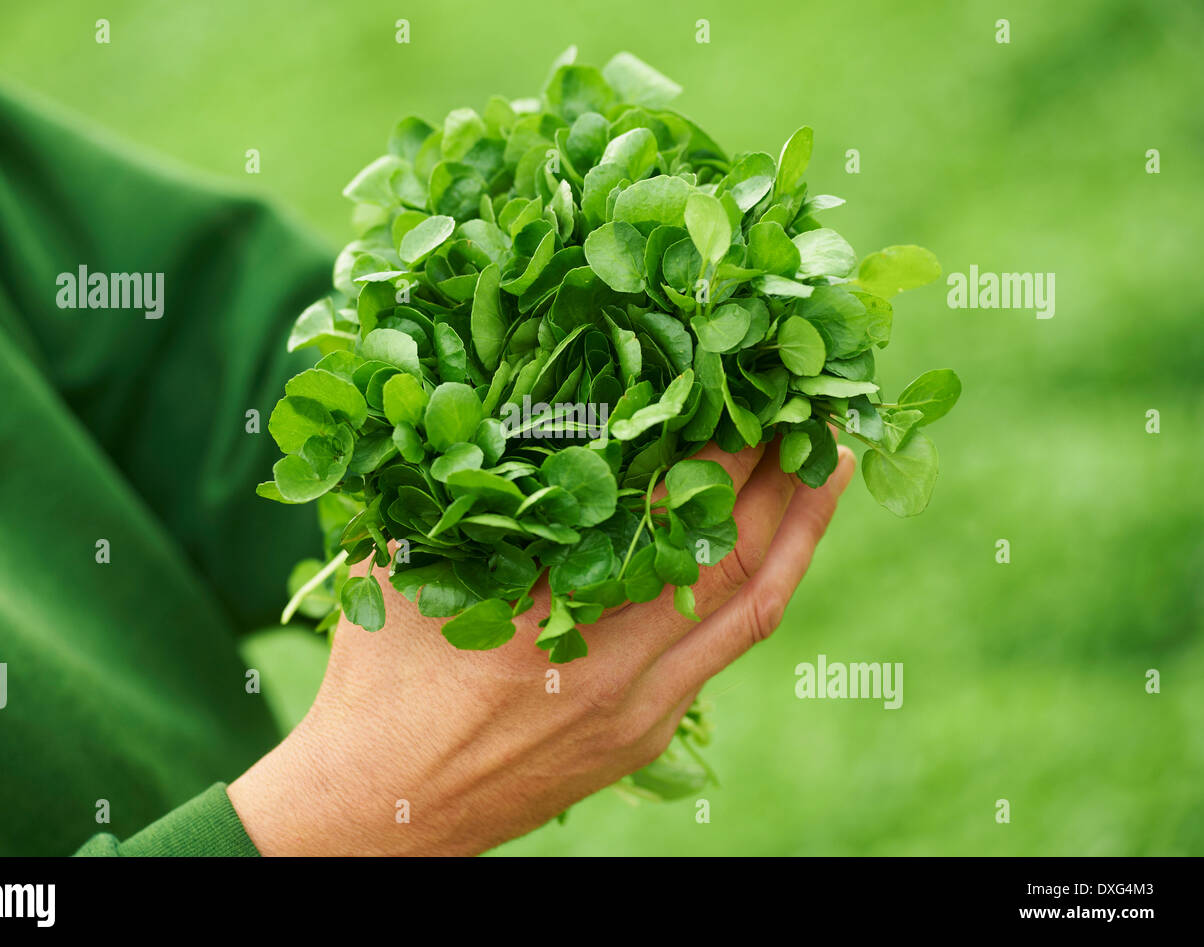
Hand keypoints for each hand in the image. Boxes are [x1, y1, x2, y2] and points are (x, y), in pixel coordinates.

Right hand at [227, 441, 854, 855]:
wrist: (376, 815)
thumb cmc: (374, 685)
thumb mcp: (402, 576)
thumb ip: (462, 499)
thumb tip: (504, 407)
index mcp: (543, 623)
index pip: (665, 519)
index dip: (723, 454)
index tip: (754, 389)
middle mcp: (610, 674)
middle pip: (733, 564)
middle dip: (787, 483)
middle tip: (823, 414)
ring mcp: (638, 715)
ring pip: (747, 616)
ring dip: (798, 538)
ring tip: (831, 472)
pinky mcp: (643, 740)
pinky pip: (720, 653)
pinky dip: (754, 592)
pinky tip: (770, 554)